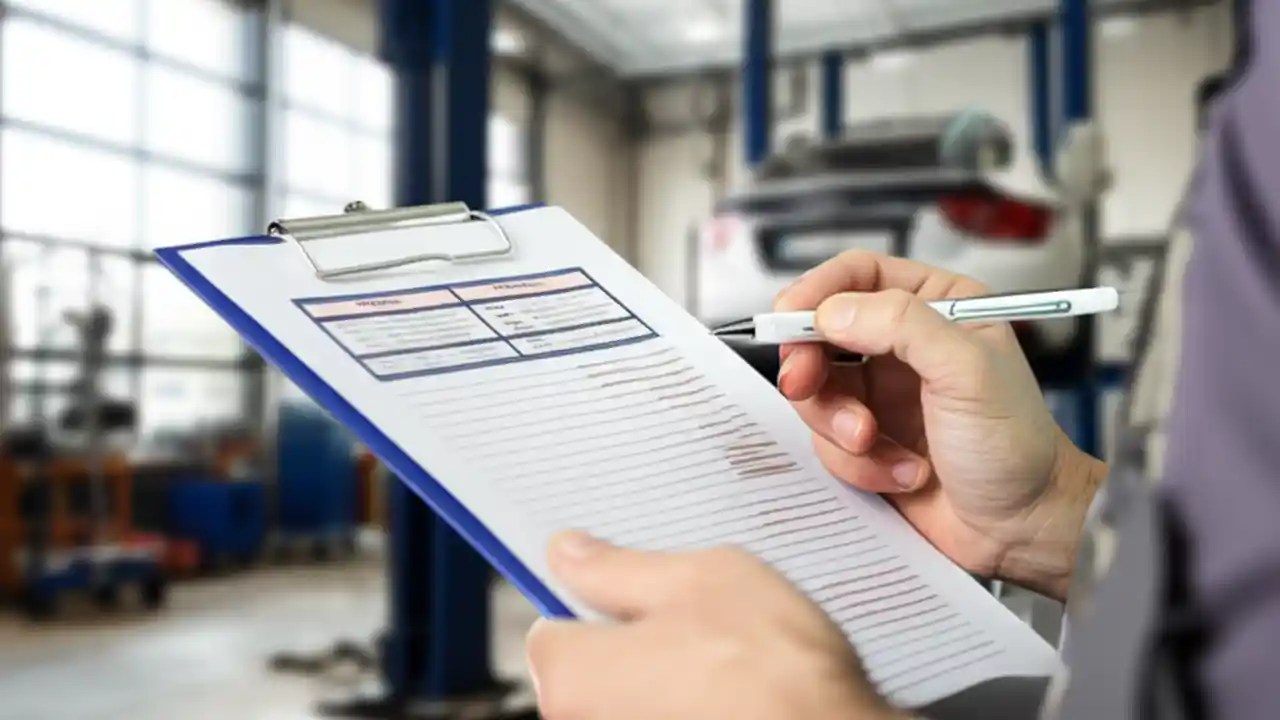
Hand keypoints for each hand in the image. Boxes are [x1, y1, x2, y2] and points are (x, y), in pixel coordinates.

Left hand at [526, 531, 904, 719]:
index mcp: (572, 676)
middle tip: (695, 621)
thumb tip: (568, 555)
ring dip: (666, 682)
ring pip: (634, 701)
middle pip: (591, 672)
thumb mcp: (698, 580)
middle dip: (632, 645)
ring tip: (728, 661)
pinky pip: (668, 718)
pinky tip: (737, 699)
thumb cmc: (770, 668)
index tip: (630, 591)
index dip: (594, 604)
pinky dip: (694, 709)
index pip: (551, 630)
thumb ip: (618, 569)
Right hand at [775, 252, 1104, 599]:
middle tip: (805, 384)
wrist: (1020, 528)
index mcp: (935, 307)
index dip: (816, 291)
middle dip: (809, 362)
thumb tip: (832, 312)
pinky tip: (901, 473)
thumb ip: (901, 325)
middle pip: (820, 331)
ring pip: (816, 390)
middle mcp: (903, 346)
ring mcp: (881, 394)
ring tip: (873, 442)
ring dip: (837, 422)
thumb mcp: (967, 370)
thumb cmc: (1015, 446)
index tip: (788, 317)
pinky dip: (857, 462)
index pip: (858, 275)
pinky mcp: (868, 440)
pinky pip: (826, 441)